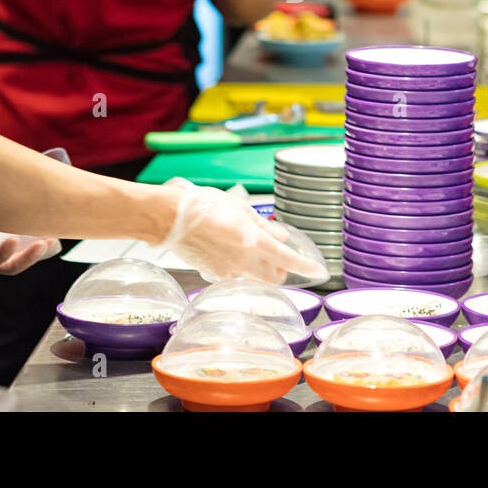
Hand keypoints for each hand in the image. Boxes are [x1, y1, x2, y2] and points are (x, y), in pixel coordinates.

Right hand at [153, 178, 328, 283]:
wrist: (168, 218)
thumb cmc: (202, 206)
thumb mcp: (238, 208)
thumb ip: (263, 225)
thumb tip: (280, 235)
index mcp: (253, 241)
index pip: (288, 259)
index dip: (306, 266)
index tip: (319, 270)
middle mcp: (243, 261)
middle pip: (274, 277)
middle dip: (280, 270)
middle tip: (277, 255)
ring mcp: (227, 271)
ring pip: (255, 281)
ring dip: (262, 272)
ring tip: (255, 255)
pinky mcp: (212, 274)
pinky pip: (235, 278)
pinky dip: (241, 271)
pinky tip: (232, 256)